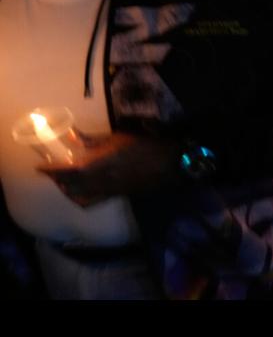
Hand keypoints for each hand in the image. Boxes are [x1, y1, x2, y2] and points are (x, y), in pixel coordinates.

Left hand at [37, 132, 178, 205]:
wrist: (168, 163)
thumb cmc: (142, 146)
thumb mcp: (115, 138)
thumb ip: (92, 140)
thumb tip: (73, 135)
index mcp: (97, 165)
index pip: (65, 171)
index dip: (50, 171)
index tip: (39, 167)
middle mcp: (99, 181)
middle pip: (69, 186)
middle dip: (57, 180)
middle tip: (51, 172)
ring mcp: (108, 191)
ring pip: (79, 197)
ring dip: (67, 191)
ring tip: (64, 183)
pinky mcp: (117, 195)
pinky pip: (93, 201)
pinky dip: (82, 199)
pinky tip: (82, 192)